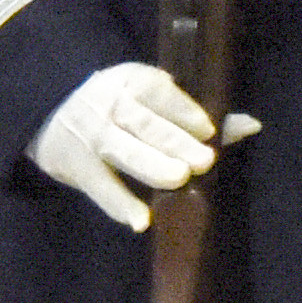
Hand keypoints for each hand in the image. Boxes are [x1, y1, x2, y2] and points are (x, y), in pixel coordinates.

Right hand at [30, 61, 239, 232]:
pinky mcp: (75, 165)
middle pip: (145, 125)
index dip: (184, 111)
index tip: (207, 130)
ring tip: (178, 179)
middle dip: (174, 142)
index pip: (160, 93)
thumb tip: (250, 125)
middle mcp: (109, 105)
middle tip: (202, 161)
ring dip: (151, 166)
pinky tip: (141, 221)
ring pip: (123, 152)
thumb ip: (197, 114)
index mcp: (132, 81)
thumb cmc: (122, 103)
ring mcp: (91, 136)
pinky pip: (100, 187)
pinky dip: (119, 204)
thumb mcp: (151, 96)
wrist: (50, 107)